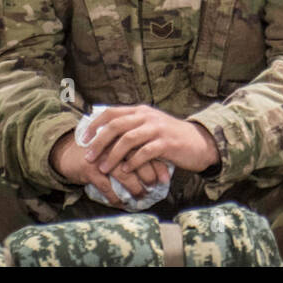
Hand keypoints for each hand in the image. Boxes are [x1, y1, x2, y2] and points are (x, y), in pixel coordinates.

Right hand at [49, 133, 156, 203]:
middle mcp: (112, 143)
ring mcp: (100, 156)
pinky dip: (114, 196)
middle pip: (137, 158)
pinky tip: (120, 203)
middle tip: (154, 188)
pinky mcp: (88, 168)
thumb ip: (134, 149)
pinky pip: (105, 185)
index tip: (166, 178)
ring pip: (123, 172)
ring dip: (133, 187)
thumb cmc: (98, 150)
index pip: (145, 147)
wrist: (67, 152)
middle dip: (148, 175)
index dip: (158, 163)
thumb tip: (160, 165)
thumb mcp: (115, 145)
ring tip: (140, 196)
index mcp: (122, 135)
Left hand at [75, 104, 219, 175]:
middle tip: (88, 157)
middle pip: (116, 126)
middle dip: (99, 142)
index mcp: (141, 111)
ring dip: (112, 155)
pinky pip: (145, 152)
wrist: (199, 143)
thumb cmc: (171, 138)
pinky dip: (132, 162)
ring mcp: (157, 129)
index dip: (95, 125)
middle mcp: (148, 117)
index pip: (112, 113)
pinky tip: (125, 171)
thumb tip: (104, 136)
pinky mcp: (166, 143)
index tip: (83, 139)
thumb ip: (132, 128)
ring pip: (128, 140)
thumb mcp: (150, 127)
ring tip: (103, 168)